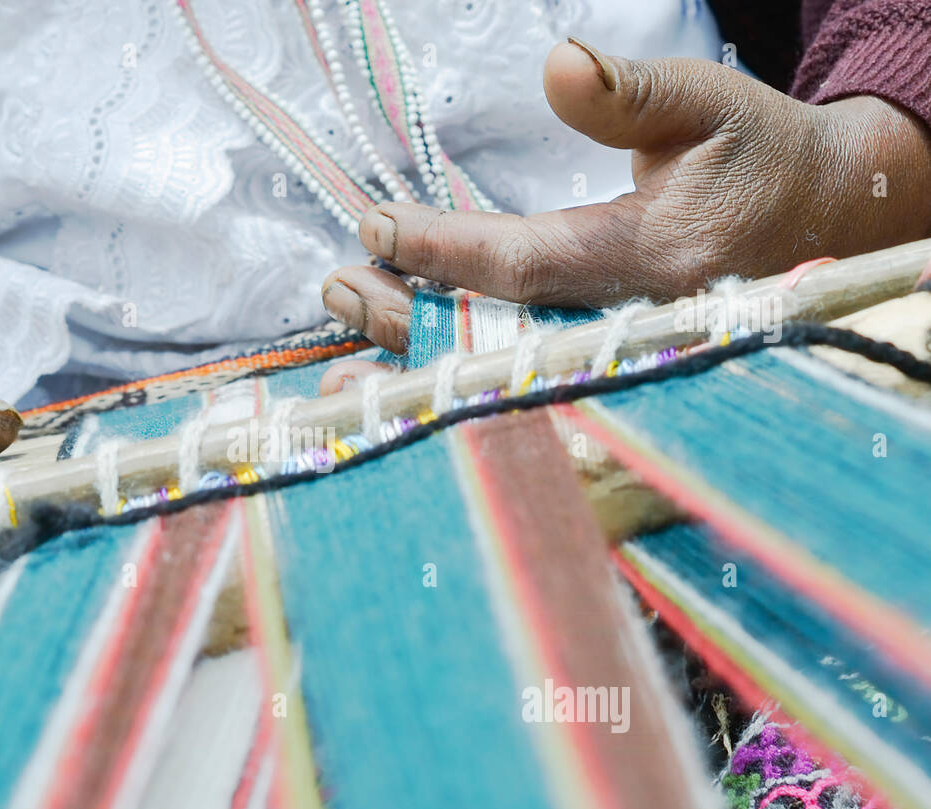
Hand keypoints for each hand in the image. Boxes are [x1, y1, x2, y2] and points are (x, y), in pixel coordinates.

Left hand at [320, 39, 930, 358]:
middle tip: (338, 289)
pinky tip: (395, 401)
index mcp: (654, 261)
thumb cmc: (753, 156)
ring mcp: (617, 362)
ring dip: (415, 375)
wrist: (816, 220)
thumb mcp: (706, 105)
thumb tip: (555, 65)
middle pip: (498, 337)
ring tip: (336, 373)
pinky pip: (515, 390)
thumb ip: (629, 93)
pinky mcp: (604, 371)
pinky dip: (451, 398)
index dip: (443, 250)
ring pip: (501, 380)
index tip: (373, 225)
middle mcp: (630, 331)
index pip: (527, 263)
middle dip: (408, 318)